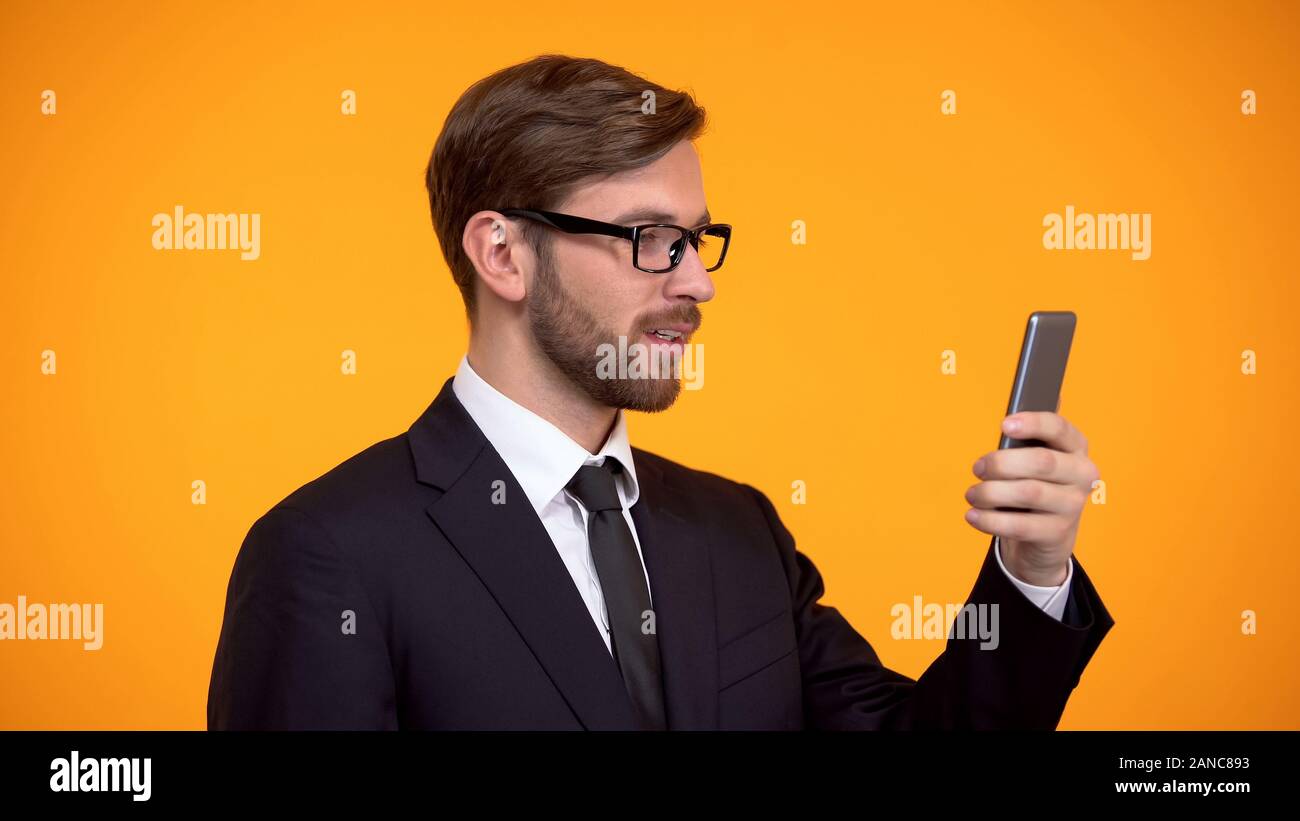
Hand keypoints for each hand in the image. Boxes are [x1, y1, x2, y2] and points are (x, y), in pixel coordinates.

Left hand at [963, 412, 1099, 585]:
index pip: (1060, 428)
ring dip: (990, 492)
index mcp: (1076, 448)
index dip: (1033, 423)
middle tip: (978, 467)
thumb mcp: (1035, 458)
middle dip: (1001, 463)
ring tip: (972, 494)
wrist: (1046, 536)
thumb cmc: (1035, 484)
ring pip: (1028, 493)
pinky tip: (973, 515)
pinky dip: (989, 520)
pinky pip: (1019, 525)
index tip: (1004, 425)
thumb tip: (1022, 401)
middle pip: (1041, 462)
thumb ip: (1029, 435)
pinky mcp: (1057, 533)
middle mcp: (1082, 475)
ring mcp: (1072, 506)